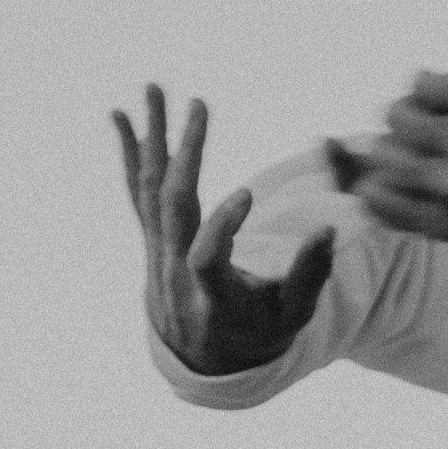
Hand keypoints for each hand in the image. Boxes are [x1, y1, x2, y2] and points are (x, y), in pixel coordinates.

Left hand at [111, 86, 340, 374]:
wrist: (206, 359)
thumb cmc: (259, 333)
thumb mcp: (293, 317)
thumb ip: (310, 275)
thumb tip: (327, 229)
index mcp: (212, 299)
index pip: (204, 259)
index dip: (221, 227)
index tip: (245, 193)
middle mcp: (174, 274)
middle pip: (172, 209)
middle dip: (185, 153)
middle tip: (198, 104)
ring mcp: (156, 254)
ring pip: (150, 190)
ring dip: (153, 137)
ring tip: (154, 89)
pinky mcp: (152, 239)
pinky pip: (137, 191)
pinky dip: (131, 153)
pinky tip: (121, 117)